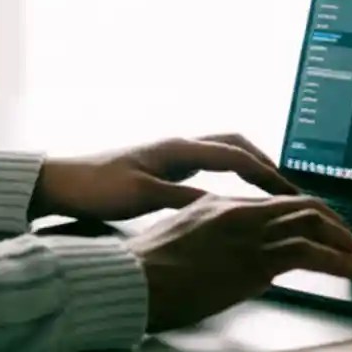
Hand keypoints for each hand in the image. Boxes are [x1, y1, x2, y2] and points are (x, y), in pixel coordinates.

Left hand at [29, 134, 299, 221]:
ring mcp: (170, 154)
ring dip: (249, 166)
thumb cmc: (95, 187)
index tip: (291, 193)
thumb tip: (224, 206)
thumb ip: (184, 199)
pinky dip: (230, 174)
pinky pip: (208, 164)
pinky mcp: (162, 166)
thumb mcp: (142, 197)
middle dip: (265, 164)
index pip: (235, 157)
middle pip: (235, 145)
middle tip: (289, 188)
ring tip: (271, 190)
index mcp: (177, 148)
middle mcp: (178, 145)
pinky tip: (232, 194)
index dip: (266, 175)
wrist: (60, 182)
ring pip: (222, 151)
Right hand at [128, 195, 351, 331]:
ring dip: (344, 242)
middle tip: (349, 242)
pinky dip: (339, 259)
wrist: (132, 281)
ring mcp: (249, 233)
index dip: (307, 216)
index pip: (276, 202)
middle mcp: (239, 212)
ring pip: (313, 223)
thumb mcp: (182, 244)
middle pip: (303, 205)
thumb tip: (240, 266)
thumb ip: (214, 245)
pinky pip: (310, 252)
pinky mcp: (255, 260)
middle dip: (334, 224)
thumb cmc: (146, 273)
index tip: (322, 231)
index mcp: (219, 205)